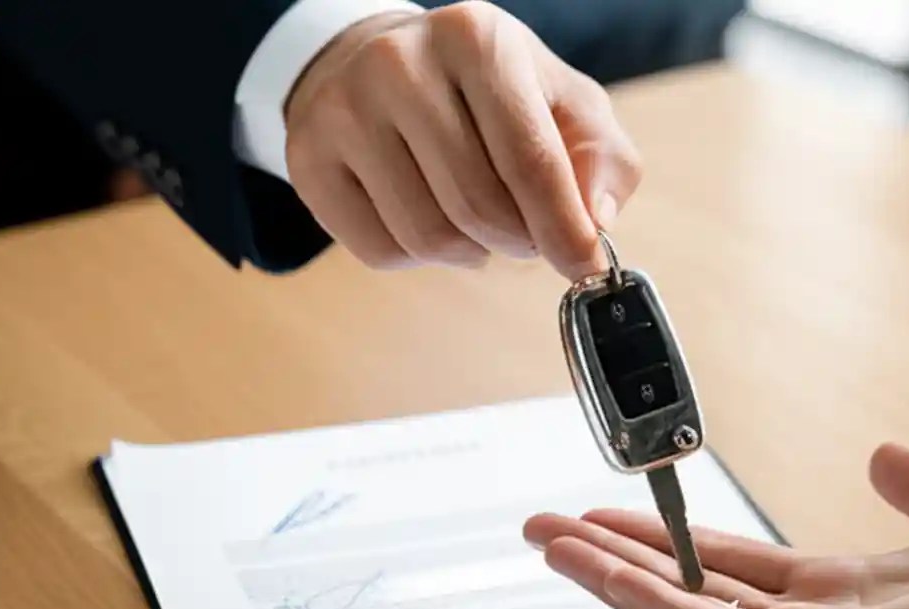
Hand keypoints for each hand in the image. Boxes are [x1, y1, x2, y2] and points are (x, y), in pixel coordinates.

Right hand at [284, 1, 640, 277]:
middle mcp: (400, 64)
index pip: (530, 160)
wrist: (381, 60)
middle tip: (526, 233)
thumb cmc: (486, 89)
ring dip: (470, 252)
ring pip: (428, 238)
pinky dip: (419, 258)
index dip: (564, 229)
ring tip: (479, 223)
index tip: (584, 266)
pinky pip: (380, 251)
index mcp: (476, 40)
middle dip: (518, 240)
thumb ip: (600, 157)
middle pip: (478, 206)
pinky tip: (429, 217)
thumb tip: (595, 220)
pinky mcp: (308, 159)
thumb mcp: (561, 100)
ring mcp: (343, 110)